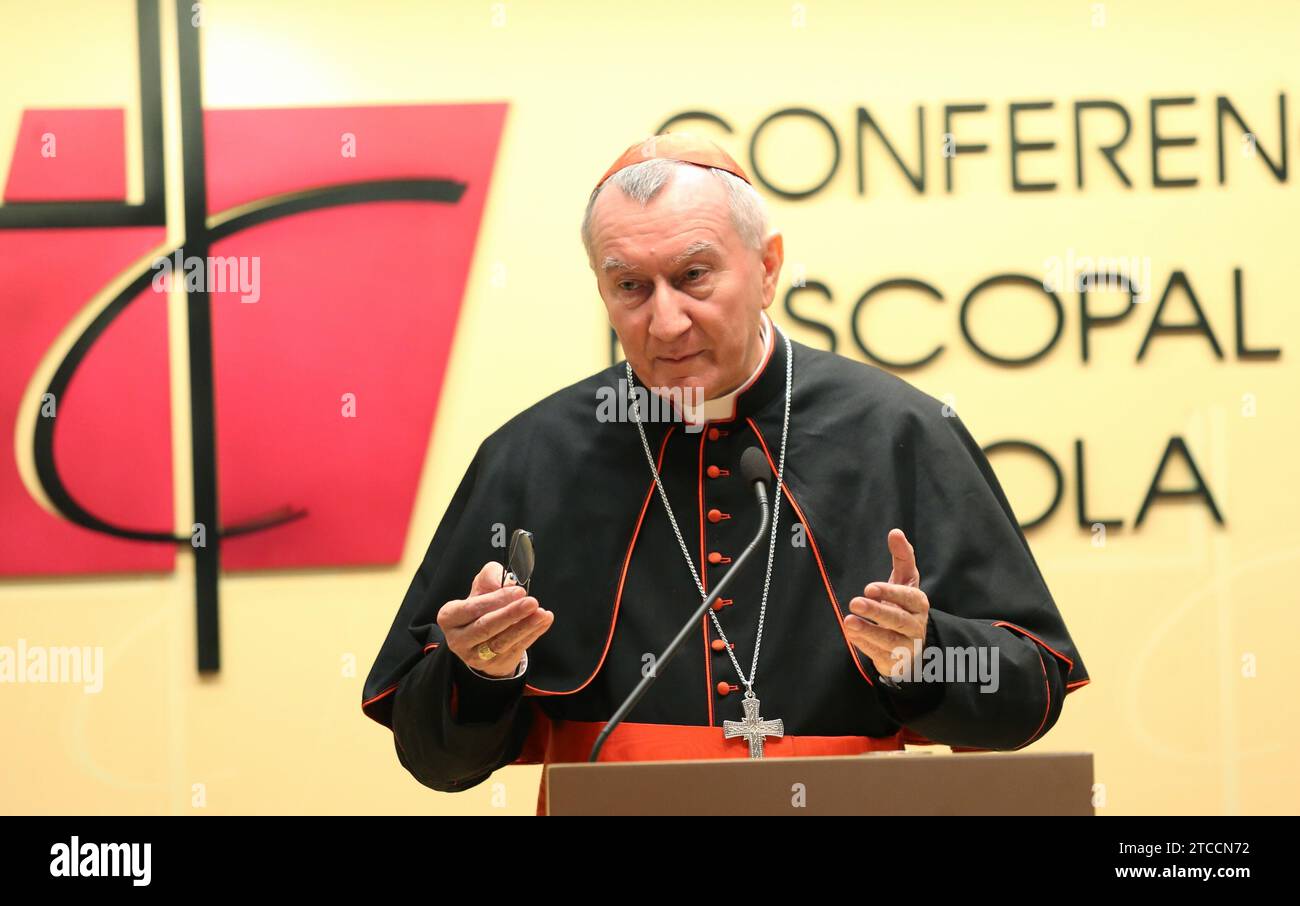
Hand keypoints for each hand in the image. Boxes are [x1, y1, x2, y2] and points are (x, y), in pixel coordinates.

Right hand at [437, 561, 554, 677]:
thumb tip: (504, 582)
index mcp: (449, 617)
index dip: (495, 600)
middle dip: (511, 614)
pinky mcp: (493, 664)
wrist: (480, 638)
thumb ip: (490, 577)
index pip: (471, 608)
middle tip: (532, 602)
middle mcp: (458, 639)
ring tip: (541, 613)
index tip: (518, 591)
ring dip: (524, 626)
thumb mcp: (480, 587)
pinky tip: (544, 621)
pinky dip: (532, 634)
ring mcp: (475, 656)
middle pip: (485, 627)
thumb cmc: (480, 607)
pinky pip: (516, 648)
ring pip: (502, 641)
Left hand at [845, 528, 929, 680]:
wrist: (911, 643)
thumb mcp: (905, 580)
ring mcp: (907, 645)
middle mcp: (916, 625)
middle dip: (877, 611)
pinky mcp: (896, 661)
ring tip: (848, 622)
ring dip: (869, 631)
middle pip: (898, 619)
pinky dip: (866, 646)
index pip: (909, 597)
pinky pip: (881, 655)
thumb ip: (902, 557)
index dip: (891, 592)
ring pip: (890, 640)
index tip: (869, 587)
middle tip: (855, 602)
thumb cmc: (904, 606)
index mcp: (918, 603)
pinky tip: (851, 635)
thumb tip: (895, 532)